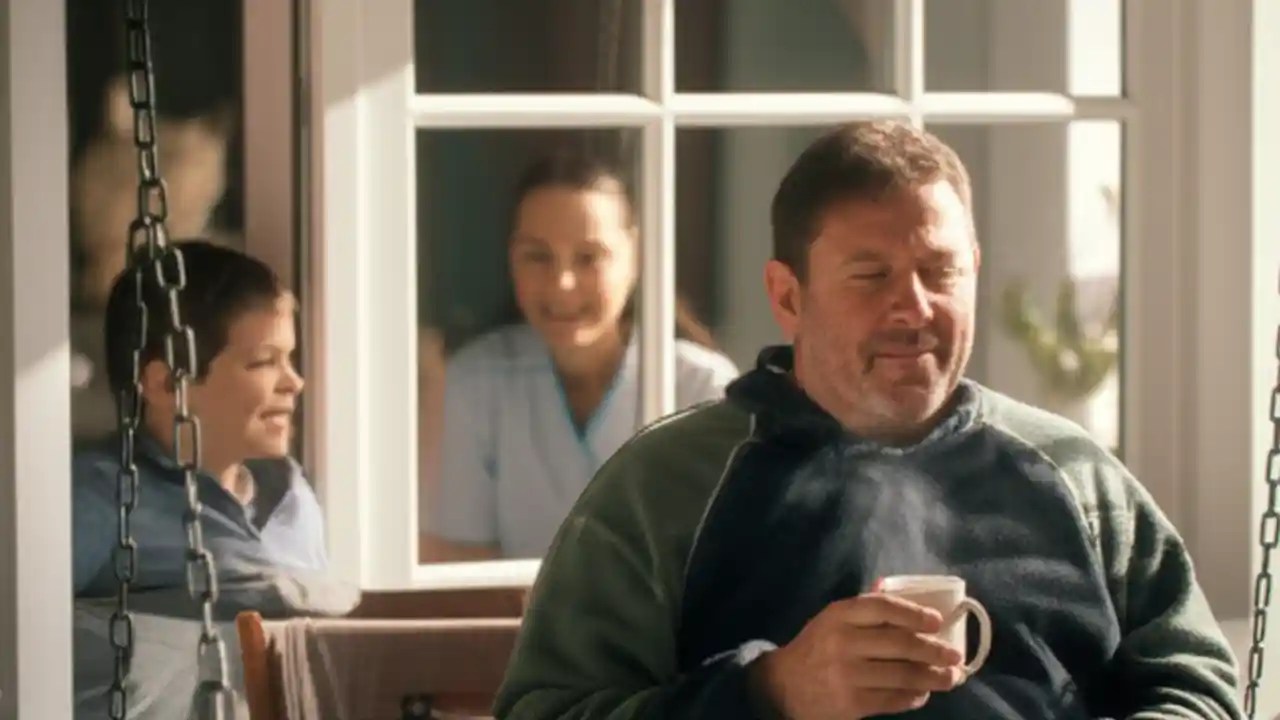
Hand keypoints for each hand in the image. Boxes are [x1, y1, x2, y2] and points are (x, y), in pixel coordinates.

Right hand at [748, 593, 965, 719]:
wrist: (783, 687)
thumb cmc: (817, 648)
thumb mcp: (832, 621)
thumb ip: (863, 608)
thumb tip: (894, 585)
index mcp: (839, 615)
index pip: (882, 607)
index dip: (913, 613)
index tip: (937, 621)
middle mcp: (843, 642)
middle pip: (899, 643)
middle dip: (933, 650)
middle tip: (956, 655)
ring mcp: (847, 674)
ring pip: (902, 674)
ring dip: (933, 677)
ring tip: (951, 677)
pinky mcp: (852, 703)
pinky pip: (893, 699)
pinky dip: (914, 697)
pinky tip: (923, 693)